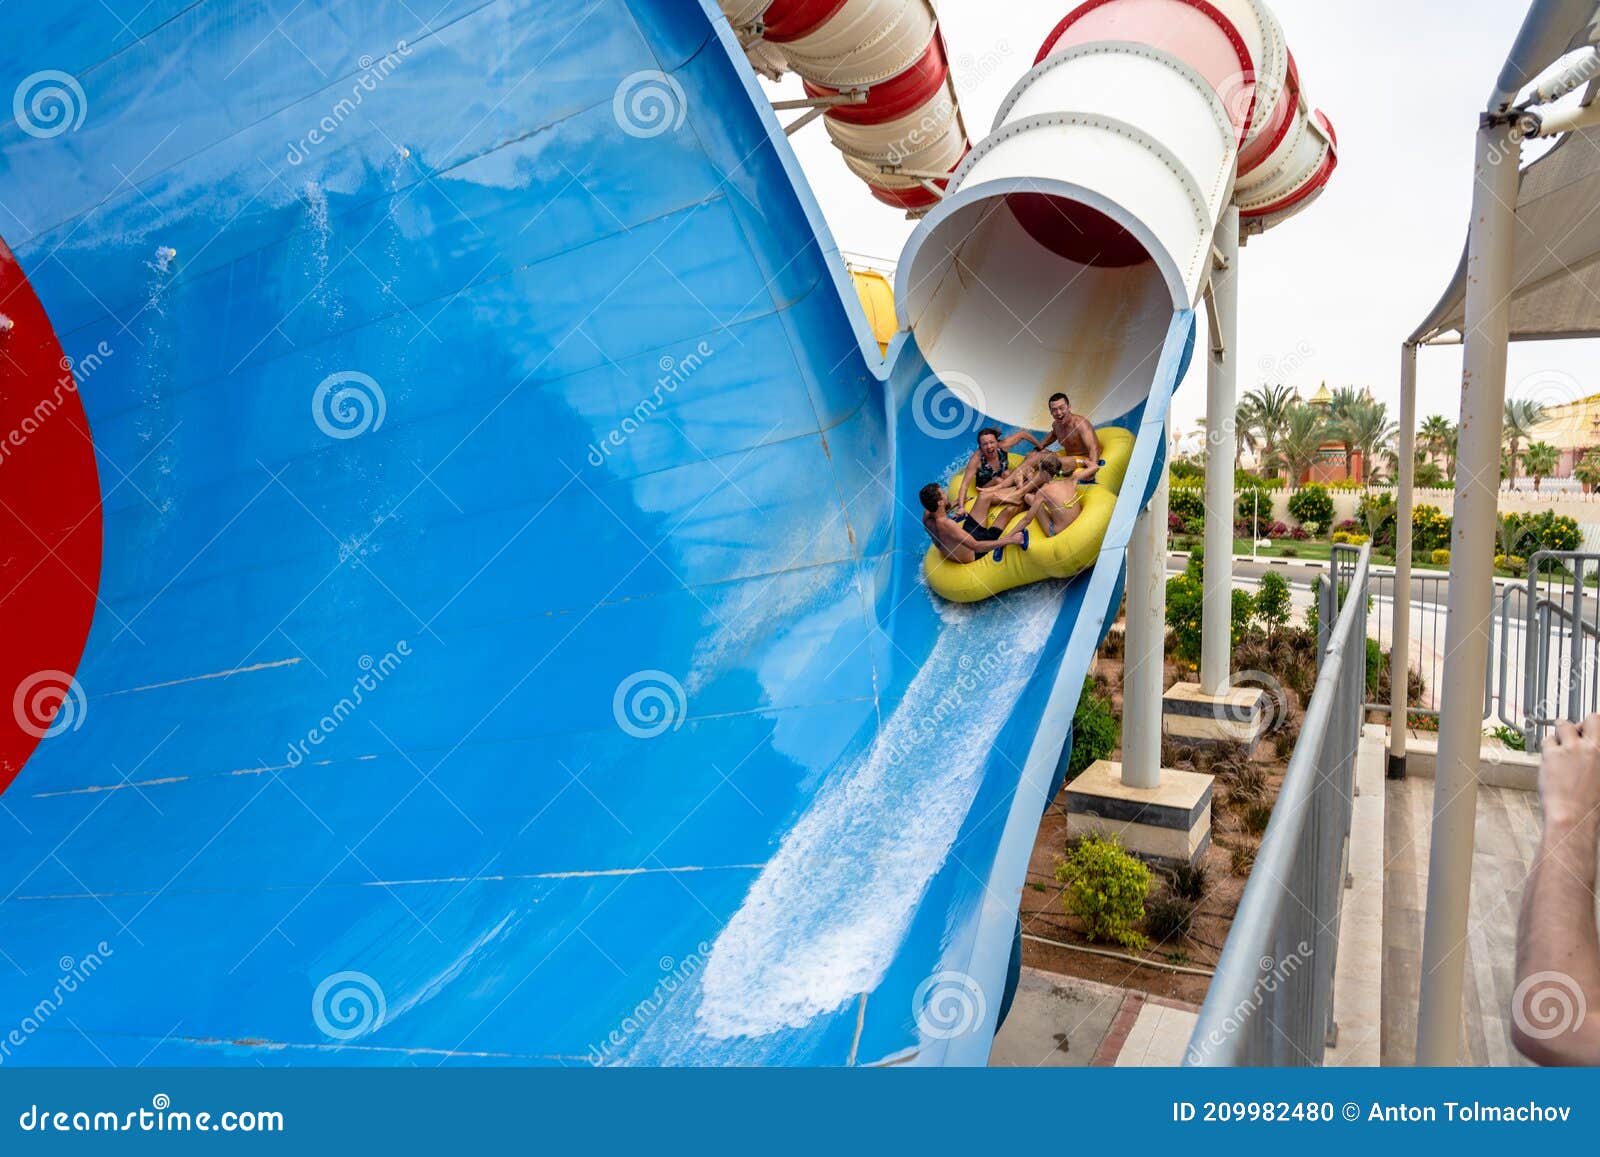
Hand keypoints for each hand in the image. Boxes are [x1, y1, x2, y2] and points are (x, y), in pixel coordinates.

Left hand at [1539, 716, 1599, 831]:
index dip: (1595, 727)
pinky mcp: (1552, 753)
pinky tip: (1550, 758)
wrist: (1574, 815)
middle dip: (1583, 724)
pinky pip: (1547, 740)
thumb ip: (1596, 759)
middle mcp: (1593, 747)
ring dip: (1561, 733)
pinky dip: (1548, 746)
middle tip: (1576, 735)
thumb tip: (1592, 754)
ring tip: (1560, 747)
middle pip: (1591, 719)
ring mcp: (1572, 748)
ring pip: (1563, 724)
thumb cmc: (1590, 804)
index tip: (1590, 731)